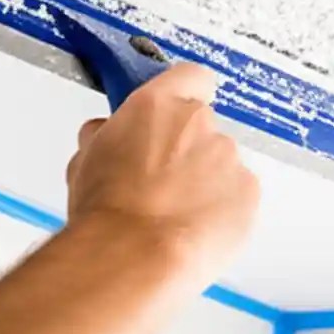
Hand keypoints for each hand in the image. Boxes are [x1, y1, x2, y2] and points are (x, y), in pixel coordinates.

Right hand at [65, 63, 260, 280]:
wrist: (133, 257)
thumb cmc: (105, 213)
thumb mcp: (84, 161)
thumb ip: (104, 136)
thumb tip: (105, 134)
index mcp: (156, 106)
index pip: (189, 77)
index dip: (185, 93)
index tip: (176, 111)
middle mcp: (198, 123)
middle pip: (202, 128)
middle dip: (187, 151)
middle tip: (160, 184)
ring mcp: (228, 158)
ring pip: (221, 166)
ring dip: (205, 185)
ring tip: (172, 218)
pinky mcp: (249, 193)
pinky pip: (238, 197)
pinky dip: (222, 212)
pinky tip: (193, 232)